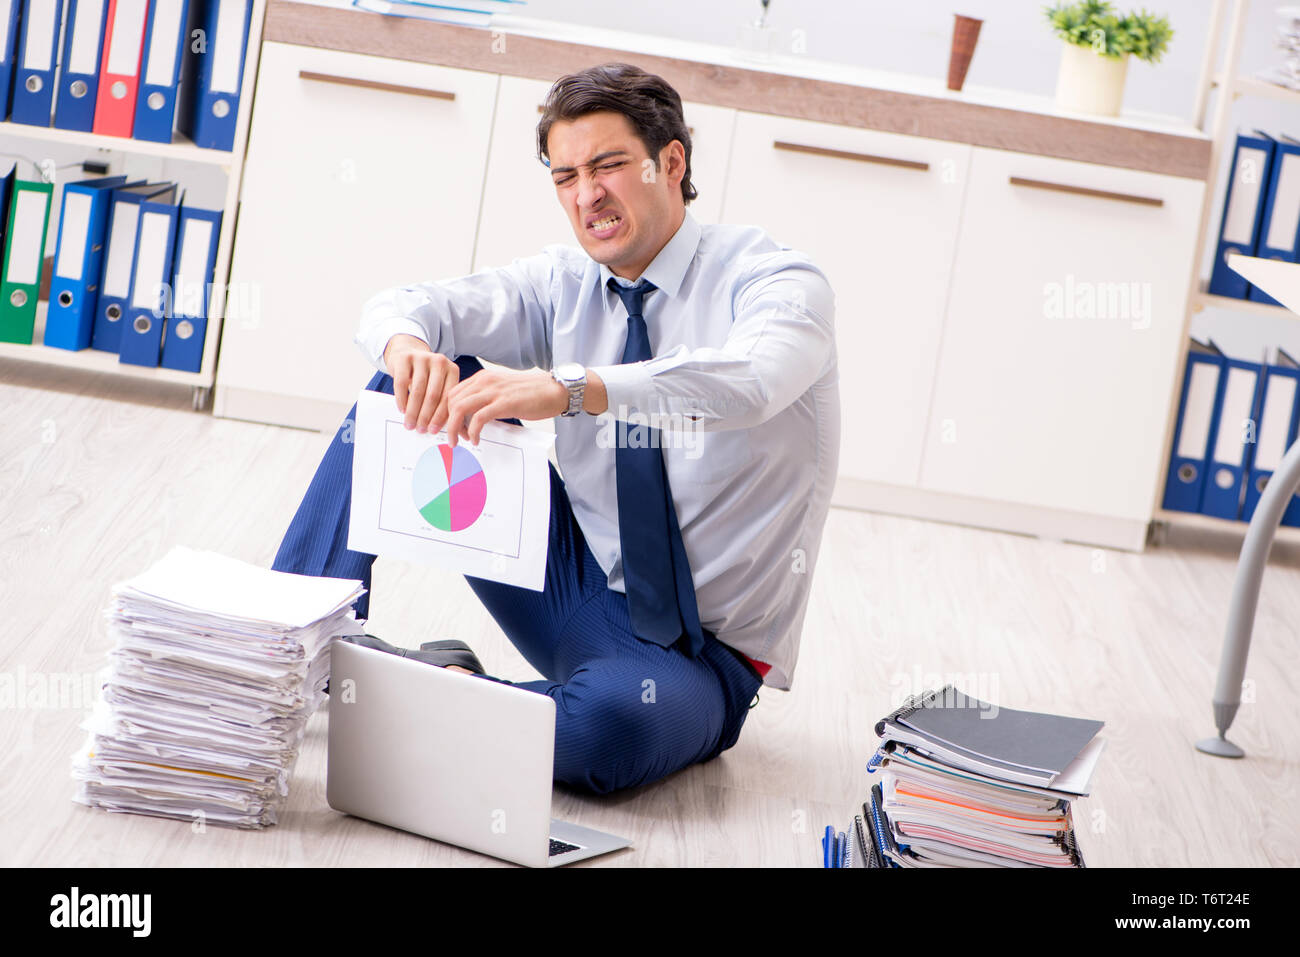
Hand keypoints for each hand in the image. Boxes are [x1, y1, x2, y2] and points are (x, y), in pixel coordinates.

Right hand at [384, 334, 459, 432]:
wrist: (408, 352)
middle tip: (421, 430)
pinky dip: (402, 399)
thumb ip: (446, 404)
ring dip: (413, 411)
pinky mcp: (405, 358)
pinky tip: (402, 410)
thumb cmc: (427, 376)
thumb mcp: (440, 385)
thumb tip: (453, 431)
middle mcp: (439, 362)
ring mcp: (422, 358)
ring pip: (418, 391)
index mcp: (452, 370)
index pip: (448, 397)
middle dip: (426, 416)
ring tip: (410, 424)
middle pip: (433, 395)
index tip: (434, 430)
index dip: (441, 416)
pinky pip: (402, 383)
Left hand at [443, 366, 568, 445]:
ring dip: (454, 428)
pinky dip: (472, 432)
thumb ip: (485, 400)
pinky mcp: (504, 403)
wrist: (553, 390)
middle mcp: (484, 381)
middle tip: (451, 438)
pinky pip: (478, 418)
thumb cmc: (530, 394)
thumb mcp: (501, 391)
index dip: (446, 412)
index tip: (446, 428)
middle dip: (447, 422)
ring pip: (460, 408)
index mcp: (482, 378)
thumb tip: (470, 418)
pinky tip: (476, 439)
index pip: (453, 393)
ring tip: (458, 441)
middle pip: (452, 401)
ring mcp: (494, 391)